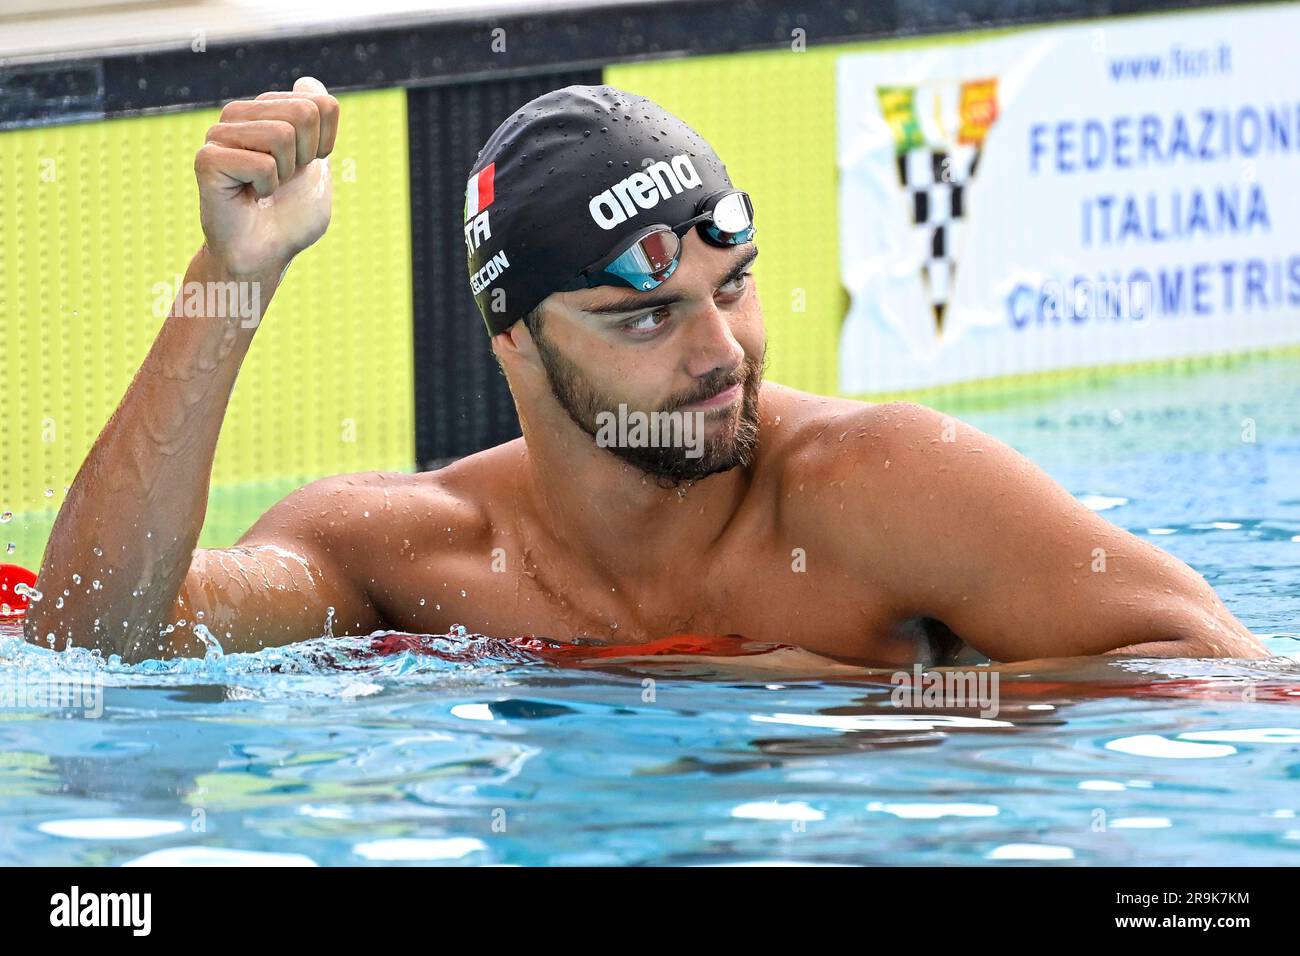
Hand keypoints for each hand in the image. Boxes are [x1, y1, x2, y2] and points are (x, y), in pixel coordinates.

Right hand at [195, 76, 339, 278]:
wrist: (265, 254)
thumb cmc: (289, 217)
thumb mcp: (317, 166)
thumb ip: (318, 125)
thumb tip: (308, 82)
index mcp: (266, 111)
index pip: (321, 104)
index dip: (325, 144)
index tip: (305, 168)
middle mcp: (239, 115)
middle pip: (303, 113)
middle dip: (307, 157)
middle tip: (284, 181)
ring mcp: (219, 134)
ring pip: (282, 135)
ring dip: (286, 174)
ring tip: (265, 189)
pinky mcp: (208, 158)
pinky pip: (262, 164)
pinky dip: (266, 188)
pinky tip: (249, 197)